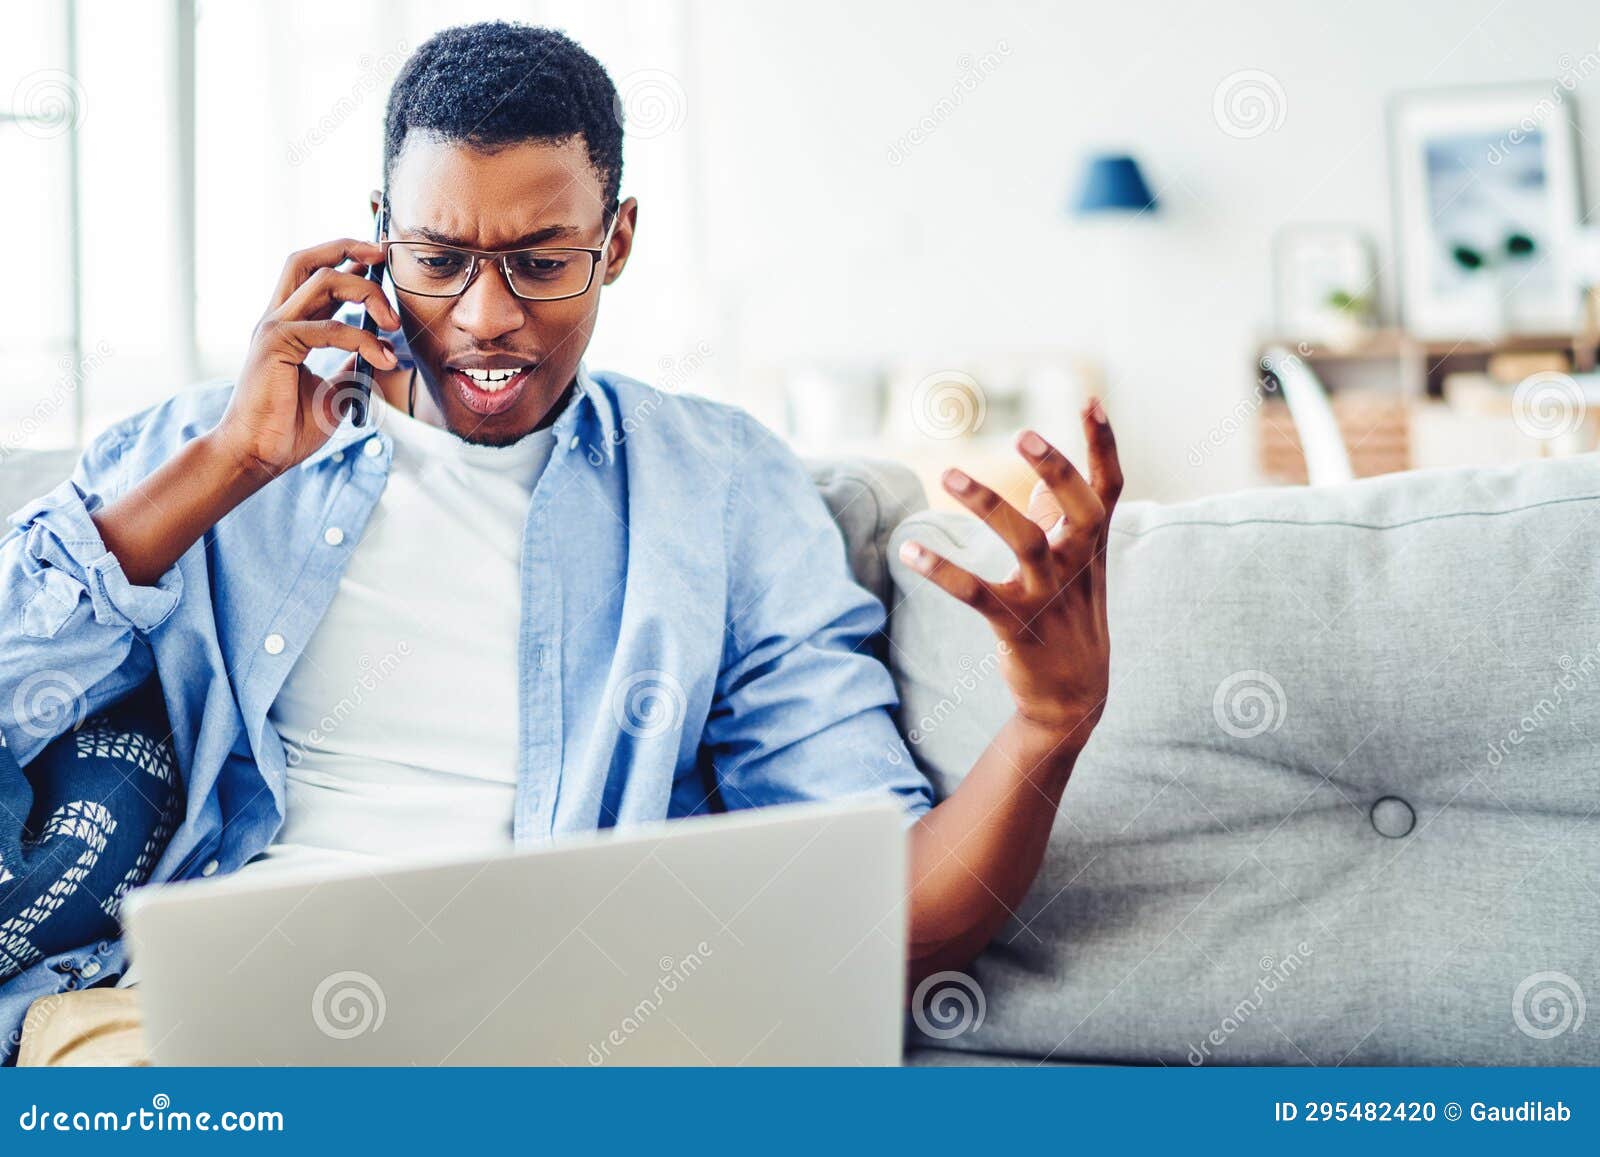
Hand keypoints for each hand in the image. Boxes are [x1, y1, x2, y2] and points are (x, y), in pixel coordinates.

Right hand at [211, 238, 401, 474]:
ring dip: (367, 293)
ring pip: (323, 280)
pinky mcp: (275, 343)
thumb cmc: (289, 427)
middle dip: (349, 248)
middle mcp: (278, 318)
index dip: (347, 259)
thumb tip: (389, 355)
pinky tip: (383, 359)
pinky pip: (329, 328)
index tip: (381, 260)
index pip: (315, 275)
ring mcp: (274, 327)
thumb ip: (354, 367)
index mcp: (289, 325)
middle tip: (385, 256)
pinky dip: (362, 339)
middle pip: (309, 261)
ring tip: (393, 323)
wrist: (258, 455)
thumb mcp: (335, 390)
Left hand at [898, 399, 1121, 747]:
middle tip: (1024, 433)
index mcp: (1092, 545)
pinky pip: (976, 593)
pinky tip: (909, 551)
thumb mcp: (1078, 567)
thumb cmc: (1071, 617)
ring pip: (1025, 543)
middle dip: (1056, 469)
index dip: (1104, 444)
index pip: (1109, 486)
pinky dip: (943, 571)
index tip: (1091, 400)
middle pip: (1078, 508)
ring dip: (988, 506)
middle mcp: (1077, 565)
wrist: (1073, 696)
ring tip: (949, 474)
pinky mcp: (1016, 624)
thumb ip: (1063, 520)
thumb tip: (1048, 479)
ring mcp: (1049, 595)